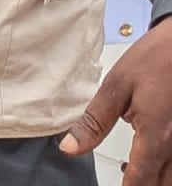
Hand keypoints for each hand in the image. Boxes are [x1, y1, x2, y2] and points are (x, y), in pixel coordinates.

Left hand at [61, 17, 171, 183]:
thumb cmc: (155, 59)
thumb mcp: (117, 86)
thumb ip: (95, 121)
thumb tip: (70, 147)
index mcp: (154, 137)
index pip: (139, 180)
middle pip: (162, 184)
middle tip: (124, 179)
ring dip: (157, 179)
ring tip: (136, 173)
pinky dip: (167, 167)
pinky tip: (153, 159)